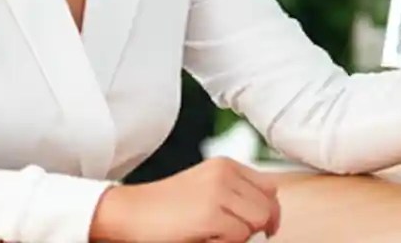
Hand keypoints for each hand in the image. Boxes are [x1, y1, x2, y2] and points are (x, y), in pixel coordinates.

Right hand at [89, 157, 280, 242]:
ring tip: (213, 235)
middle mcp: (225, 174)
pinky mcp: (210, 215)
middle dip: (257, 227)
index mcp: (225, 165)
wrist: (130, 212)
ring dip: (240, 236)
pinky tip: (203, 239)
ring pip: (257, 222)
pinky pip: (239, 237)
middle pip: (268, 207)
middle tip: (231, 236)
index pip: (270, 187)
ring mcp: (218, 193)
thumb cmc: (166, 207)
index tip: (263, 226)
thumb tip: (268, 215)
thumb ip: (234, 193)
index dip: (269, 210)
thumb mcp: (205, 188)